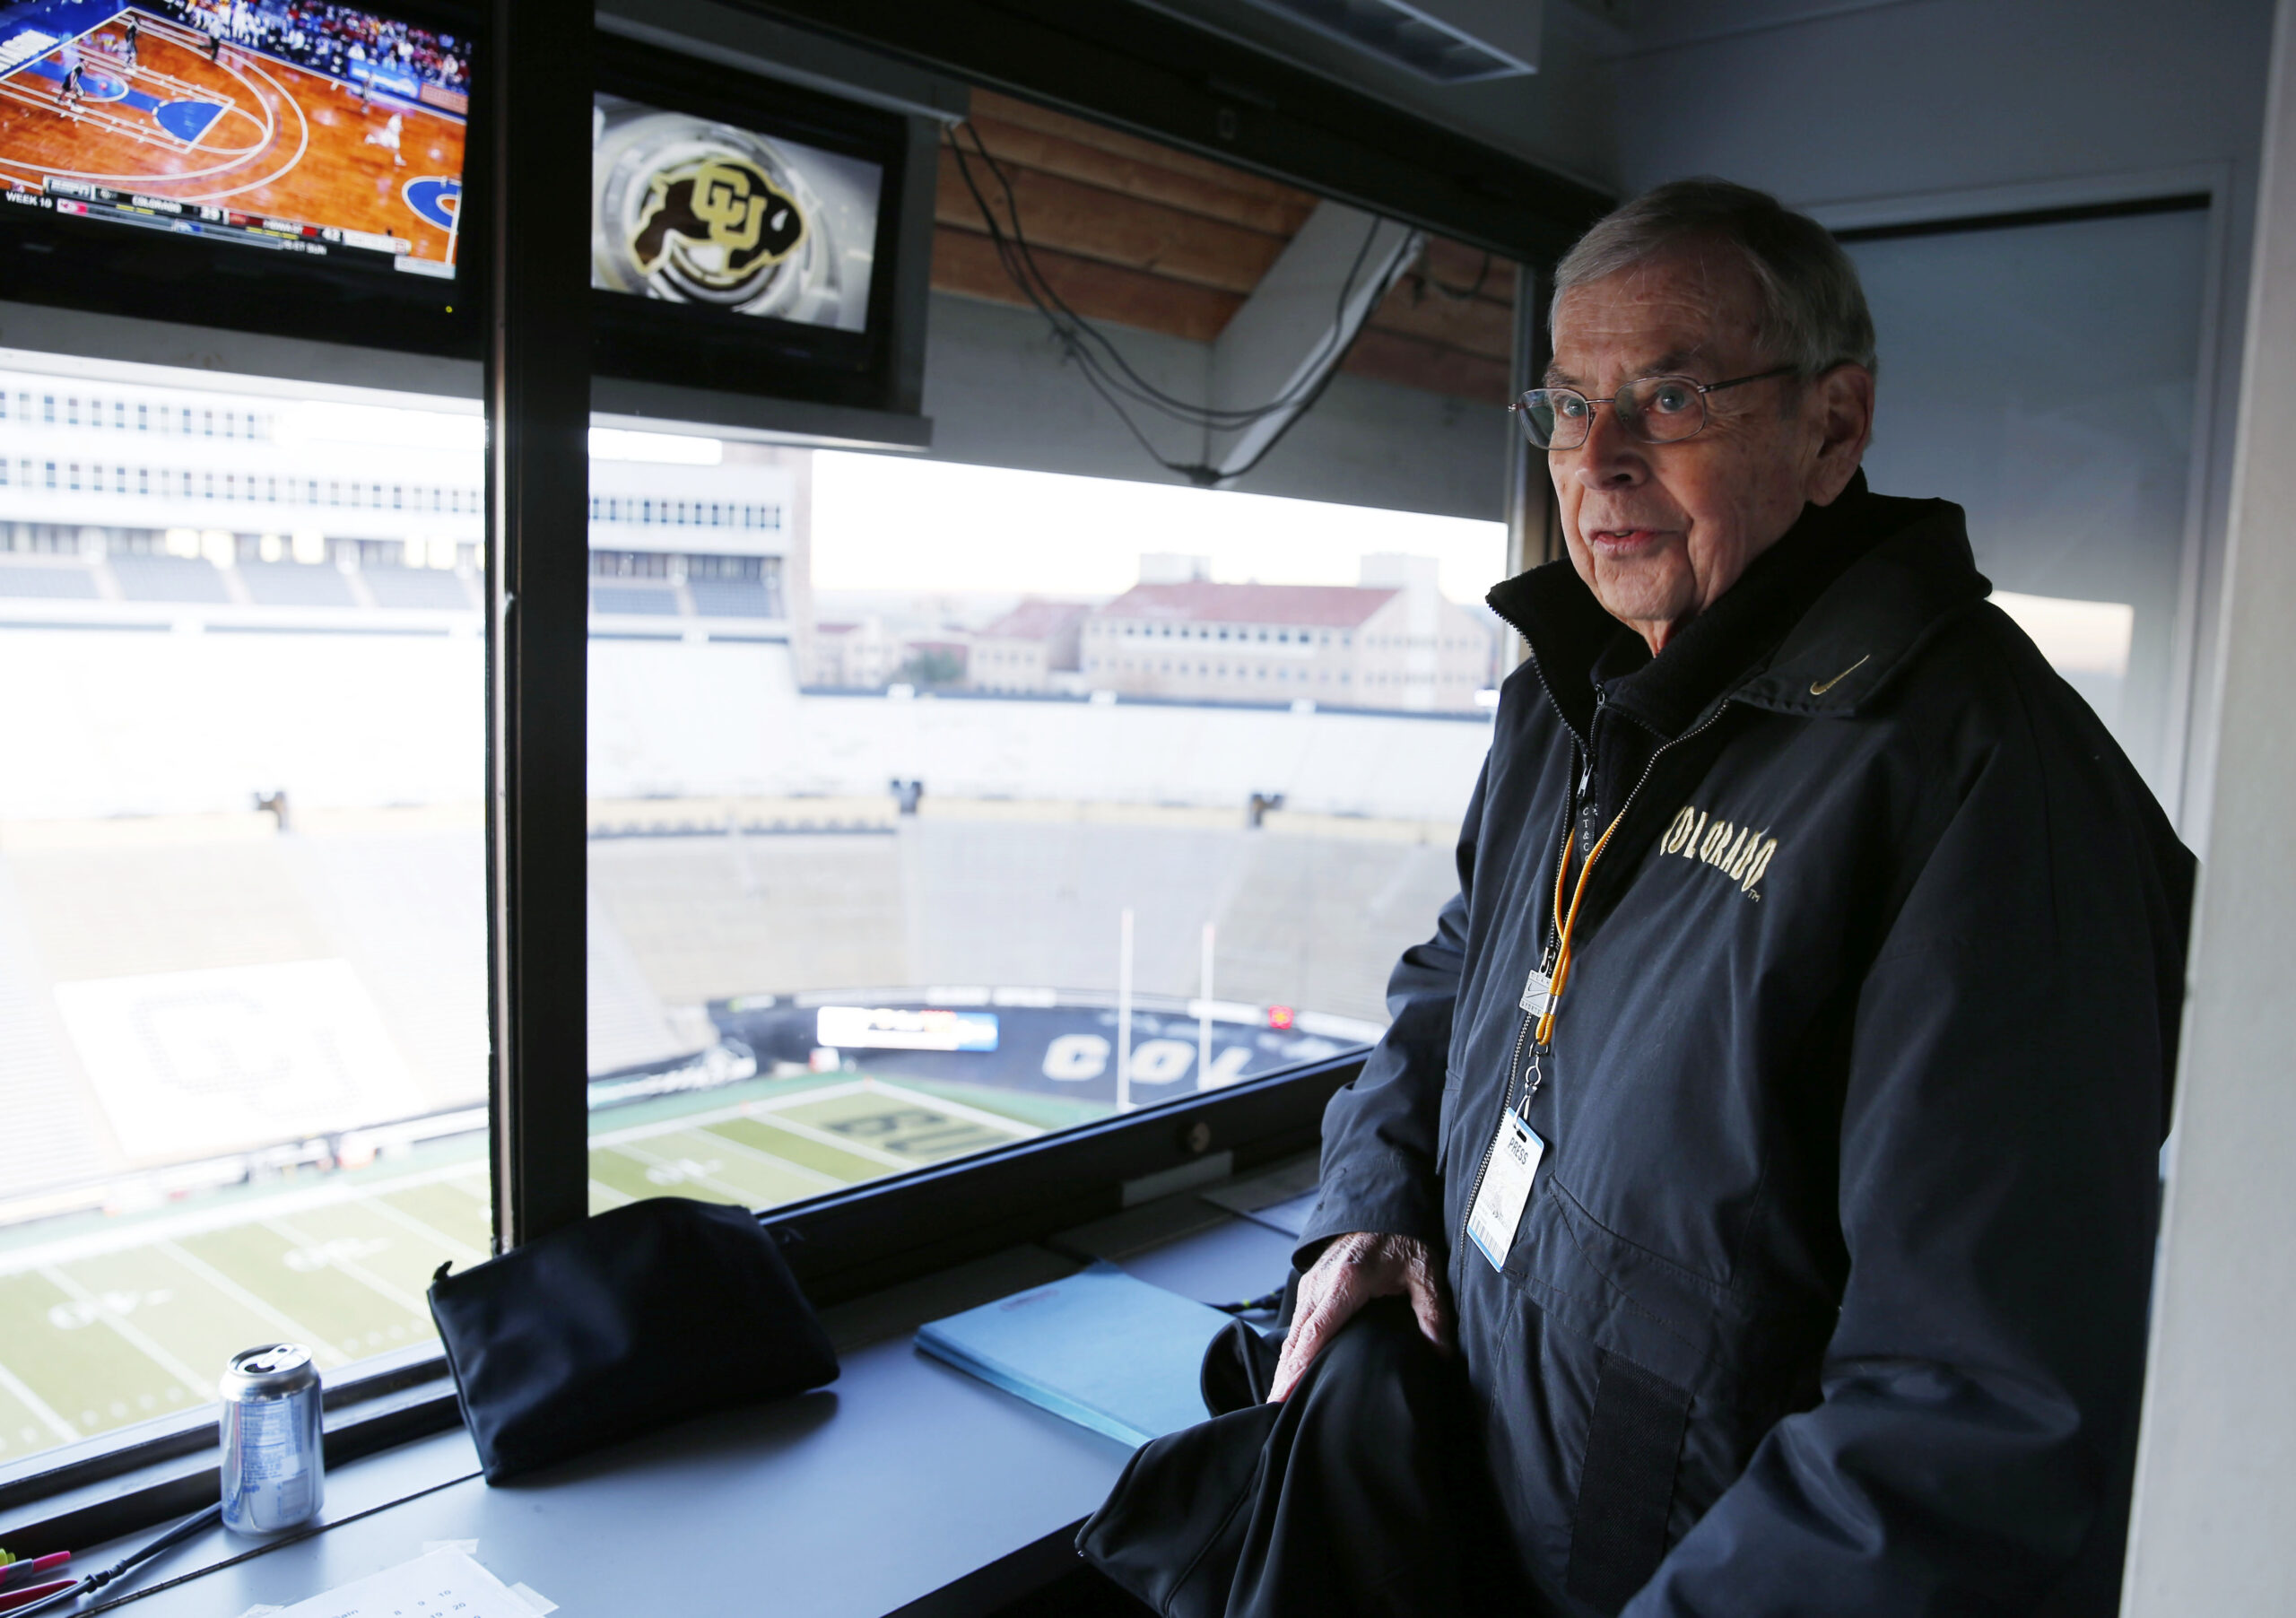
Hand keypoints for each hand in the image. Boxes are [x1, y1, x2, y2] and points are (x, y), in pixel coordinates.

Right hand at [1268, 1231, 1450, 1401]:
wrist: (1382, 1205)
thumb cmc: (1403, 1237)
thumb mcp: (1425, 1271)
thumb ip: (1432, 1313)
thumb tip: (1440, 1352)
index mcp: (1347, 1281)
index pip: (1318, 1331)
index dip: (1301, 1365)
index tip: (1287, 1392)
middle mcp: (1322, 1282)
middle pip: (1297, 1336)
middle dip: (1285, 1373)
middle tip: (1274, 1406)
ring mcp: (1313, 1282)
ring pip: (1293, 1330)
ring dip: (1284, 1362)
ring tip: (1277, 1395)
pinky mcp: (1312, 1283)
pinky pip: (1297, 1320)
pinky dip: (1290, 1345)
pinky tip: (1289, 1367)